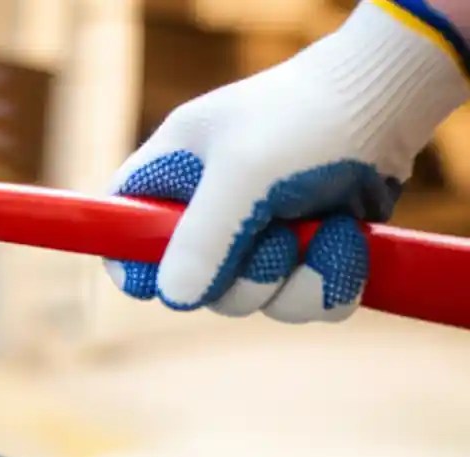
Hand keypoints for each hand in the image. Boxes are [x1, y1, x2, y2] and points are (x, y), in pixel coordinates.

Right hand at [106, 0, 468, 322]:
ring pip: (256, 301)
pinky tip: (347, 237)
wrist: (389, 98)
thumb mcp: (245, 171)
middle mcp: (211, 208)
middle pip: (195, 284)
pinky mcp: (308, 253)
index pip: (125, 229)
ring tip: (325, 226)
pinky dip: (332, 280)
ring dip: (296, 278)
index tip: (154, 284)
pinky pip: (305, 302)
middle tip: (275, 237)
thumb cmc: (304, 117)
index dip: (131, 262)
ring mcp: (260, 235)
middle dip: (244, 276)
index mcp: (173, 175)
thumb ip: (203, 236)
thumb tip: (173, 298)